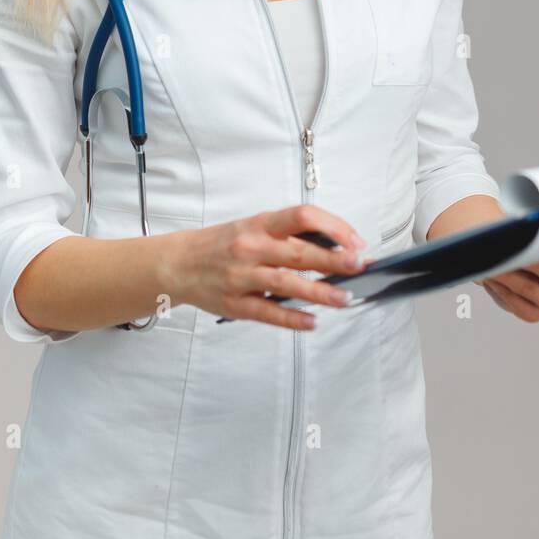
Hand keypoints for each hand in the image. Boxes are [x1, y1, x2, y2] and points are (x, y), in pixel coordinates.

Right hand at [169, 204, 374, 330]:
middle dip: (334, 260)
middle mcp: (252, 247)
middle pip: (300, 252)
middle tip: (359, 265)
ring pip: (287, 283)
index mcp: (260, 224)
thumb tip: (334, 246)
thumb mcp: (253, 226)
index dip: (333, 226)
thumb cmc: (224, 243)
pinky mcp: (236, 304)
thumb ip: (287, 235)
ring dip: (320, 293)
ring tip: (344, 298)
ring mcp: (243, 276)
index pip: (302, 216)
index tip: (354, 240)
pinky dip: (292, 319)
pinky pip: (268, 312)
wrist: (179, 262)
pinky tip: (312, 322)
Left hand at [474, 245, 538, 321]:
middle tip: (516, 245)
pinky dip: (502, 288)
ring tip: (494, 258)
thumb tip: (531, 224)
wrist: (520, 260)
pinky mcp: (536, 314)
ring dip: (510, 273)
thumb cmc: (537, 239)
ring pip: (532, 290)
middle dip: (534, 259)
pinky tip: (491, 274)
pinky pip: (517, 304)